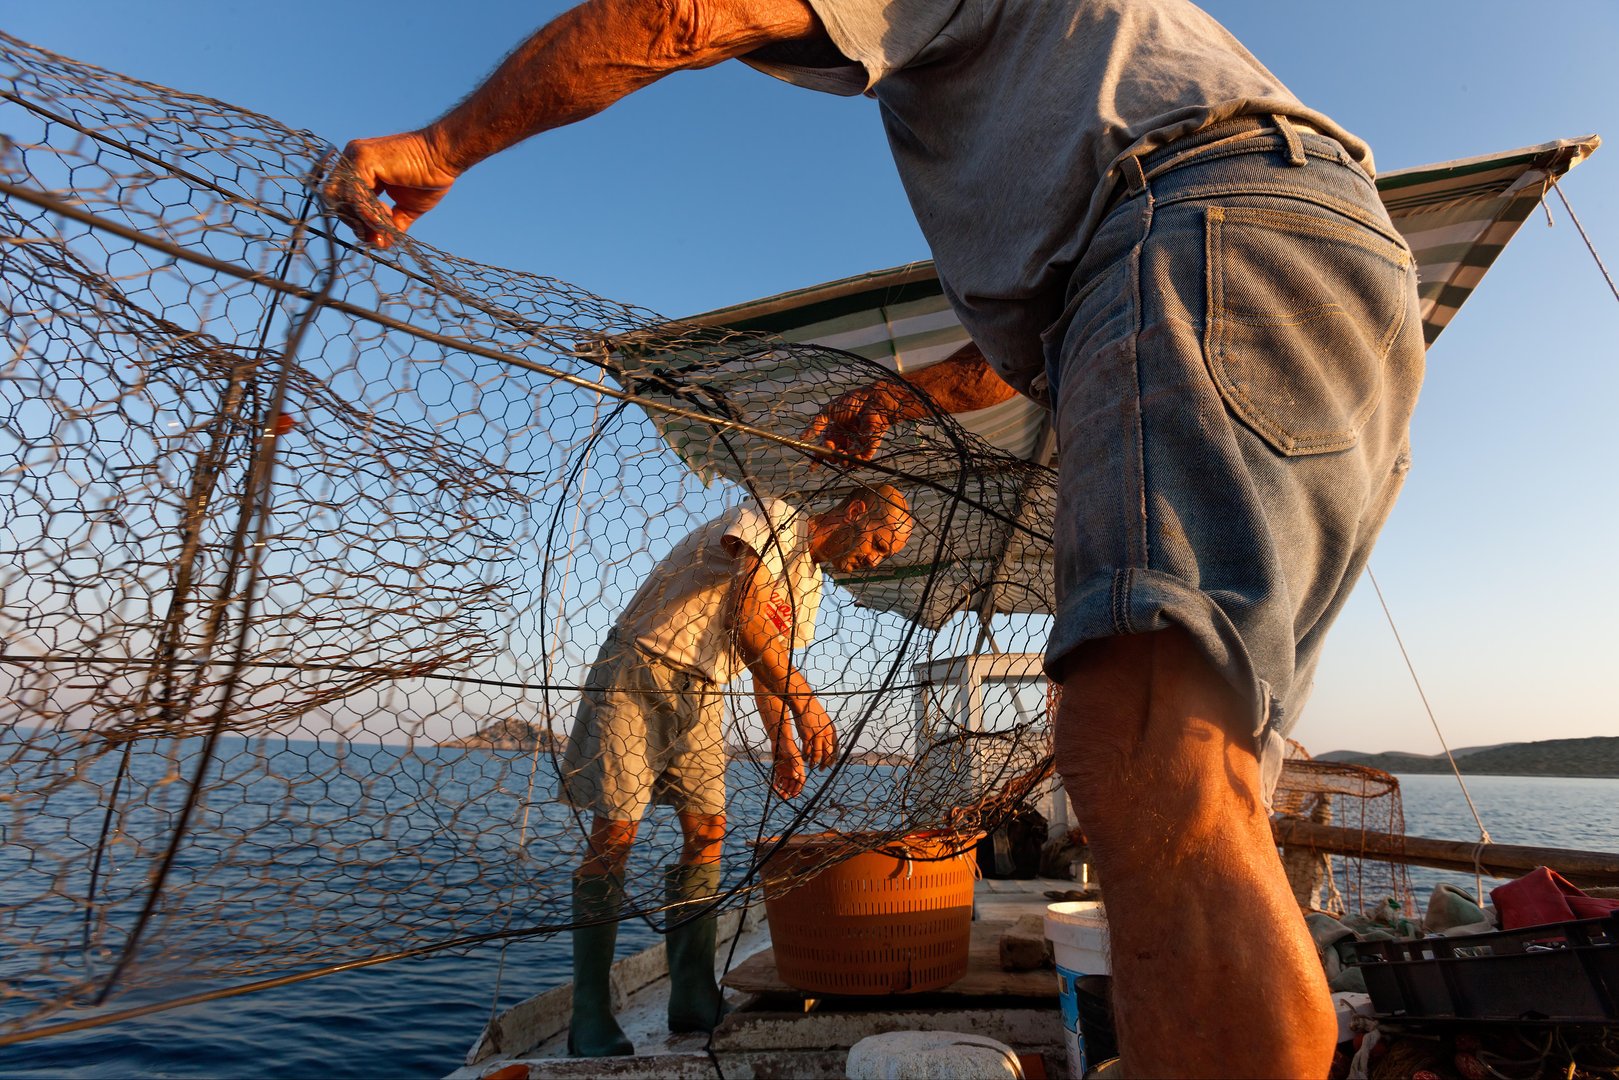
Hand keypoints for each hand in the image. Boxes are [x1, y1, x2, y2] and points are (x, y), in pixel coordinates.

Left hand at [322, 131, 461, 248]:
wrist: (444, 158)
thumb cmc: (428, 178)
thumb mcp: (405, 209)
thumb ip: (389, 224)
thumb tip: (381, 244)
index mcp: (358, 170)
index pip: (342, 200)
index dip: (357, 221)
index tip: (379, 234)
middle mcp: (351, 161)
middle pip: (334, 199)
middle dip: (355, 222)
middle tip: (378, 234)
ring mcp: (354, 158)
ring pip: (340, 197)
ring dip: (362, 218)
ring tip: (387, 222)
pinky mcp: (363, 159)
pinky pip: (354, 194)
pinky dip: (368, 212)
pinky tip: (387, 216)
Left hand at [770, 736, 804, 799]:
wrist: (779, 739)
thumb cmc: (788, 746)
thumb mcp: (793, 756)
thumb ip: (795, 767)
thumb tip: (795, 778)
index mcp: (799, 768)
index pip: (801, 781)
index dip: (798, 789)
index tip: (794, 795)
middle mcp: (793, 771)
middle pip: (793, 784)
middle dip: (789, 791)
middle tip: (784, 797)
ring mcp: (786, 771)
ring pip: (785, 784)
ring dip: (783, 790)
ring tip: (779, 794)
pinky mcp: (779, 769)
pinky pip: (778, 779)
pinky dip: (777, 784)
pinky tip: (774, 787)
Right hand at [794, 706, 835, 768]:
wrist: (804, 704)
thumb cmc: (814, 712)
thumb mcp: (825, 722)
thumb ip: (828, 733)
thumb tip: (830, 744)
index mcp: (832, 731)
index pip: (835, 750)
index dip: (833, 759)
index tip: (830, 765)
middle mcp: (826, 734)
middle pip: (828, 755)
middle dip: (825, 764)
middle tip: (821, 770)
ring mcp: (816, 735)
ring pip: (817, 755)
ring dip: (814, 763)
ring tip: (811, 766)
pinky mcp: (806, 736)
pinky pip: (807, 751)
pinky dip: (805, 757)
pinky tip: (804, 759)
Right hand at [800, 382, 903, 464]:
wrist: (869, 399)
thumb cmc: (850, 402)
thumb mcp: (828, 412)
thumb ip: (816, 425)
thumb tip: (802, 437)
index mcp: (834, 433)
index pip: (824, 449)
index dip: (818, 459)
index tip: (812, 468)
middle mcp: (844, 440)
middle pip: (835, 457)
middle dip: (831, 459)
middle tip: (831, 453)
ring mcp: (856, 444)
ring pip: (848, 461)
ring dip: (843, 462)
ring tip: (841, 456)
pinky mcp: (869, 446)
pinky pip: (862, 459)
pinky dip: (856, 462)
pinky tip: (851, 458)